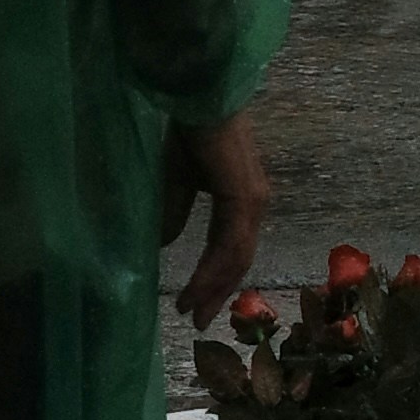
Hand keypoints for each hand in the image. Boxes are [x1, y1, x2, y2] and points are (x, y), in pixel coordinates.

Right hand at [161, 112, 269, 327]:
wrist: (198, 99)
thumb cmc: (188, 132)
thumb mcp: (177, 181)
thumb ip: (175, 212)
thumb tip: (164, 243)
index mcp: (242, 201)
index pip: (232, 249)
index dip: (214, 278)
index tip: (193, 304)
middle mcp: (255, 204)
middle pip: (239, 259)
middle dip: (217, 292)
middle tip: (197, 320)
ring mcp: (253, 201)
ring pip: (236, 257)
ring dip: (213, 287)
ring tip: (193, 310)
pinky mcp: (244, 197)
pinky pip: (230, 244)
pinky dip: (213, 270)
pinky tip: (198, 288)